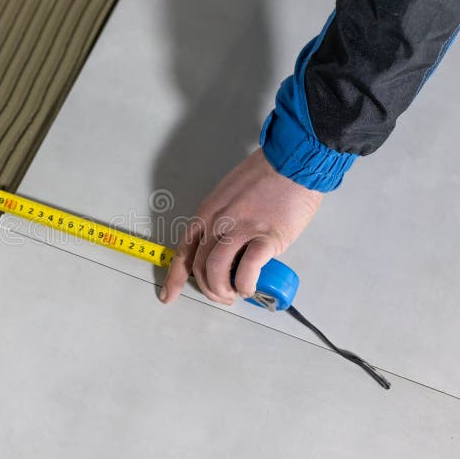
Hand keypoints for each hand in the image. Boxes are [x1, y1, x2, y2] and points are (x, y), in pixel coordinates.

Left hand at [159, 148, 321, 304]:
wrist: (292, 163)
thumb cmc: (265, 176)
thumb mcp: (228, 195)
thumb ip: (222, 221)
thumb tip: (225, 249)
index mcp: (207, 213)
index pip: (184, 251)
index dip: (174, 278)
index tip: (168, 295)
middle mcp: (218, 222)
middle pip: (199, 267)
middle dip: (209, 289)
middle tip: (222, 295)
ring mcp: (240, 229)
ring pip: (216, 271)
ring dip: (224, 290)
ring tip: (237, 293)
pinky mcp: (265, 236)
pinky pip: (247, 270)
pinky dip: (246, 285)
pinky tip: (250, 286)